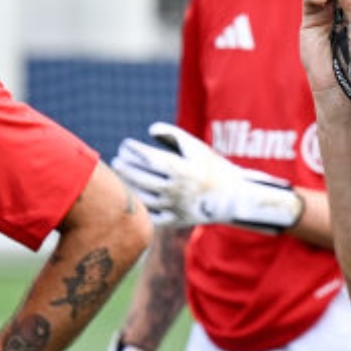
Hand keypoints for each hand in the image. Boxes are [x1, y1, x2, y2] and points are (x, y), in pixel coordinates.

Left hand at [112, 122, 303, 232]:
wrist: (233, 198)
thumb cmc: (212, 168)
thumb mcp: (196, 147)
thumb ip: (173, 134)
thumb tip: (150, 129)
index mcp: (181, 169)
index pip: (147, 157)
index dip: (133, 150)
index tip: (125, 144)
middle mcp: (176, 189)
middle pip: (141, 177)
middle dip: (125, 167)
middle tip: (117, 160)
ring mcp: (175, 207)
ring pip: (142, 197)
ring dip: (127, 185)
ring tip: (121, 175)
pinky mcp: (176, 221)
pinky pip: (151, 216)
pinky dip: (139, 207)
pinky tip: (132, 195)